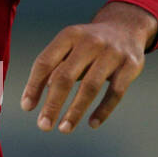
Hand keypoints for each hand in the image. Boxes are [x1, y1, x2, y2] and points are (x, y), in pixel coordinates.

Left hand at [20, 1, 157, 133]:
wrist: (126, 28)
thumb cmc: (87, 45)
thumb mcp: (69, 46)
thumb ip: (53, 68)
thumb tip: (32, 98)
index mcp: (69, 36)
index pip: (45, 62)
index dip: (34, 85)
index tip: (27, 107)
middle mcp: (89, 42)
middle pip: (66, 77)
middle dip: (53, 104)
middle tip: (43, 125)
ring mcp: (112, 53)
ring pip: (90, 87)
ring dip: (75, 111)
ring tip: (64, 128)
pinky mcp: (130, 66)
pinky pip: (115, 93)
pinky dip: (103, 110)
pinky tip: (92, 124)